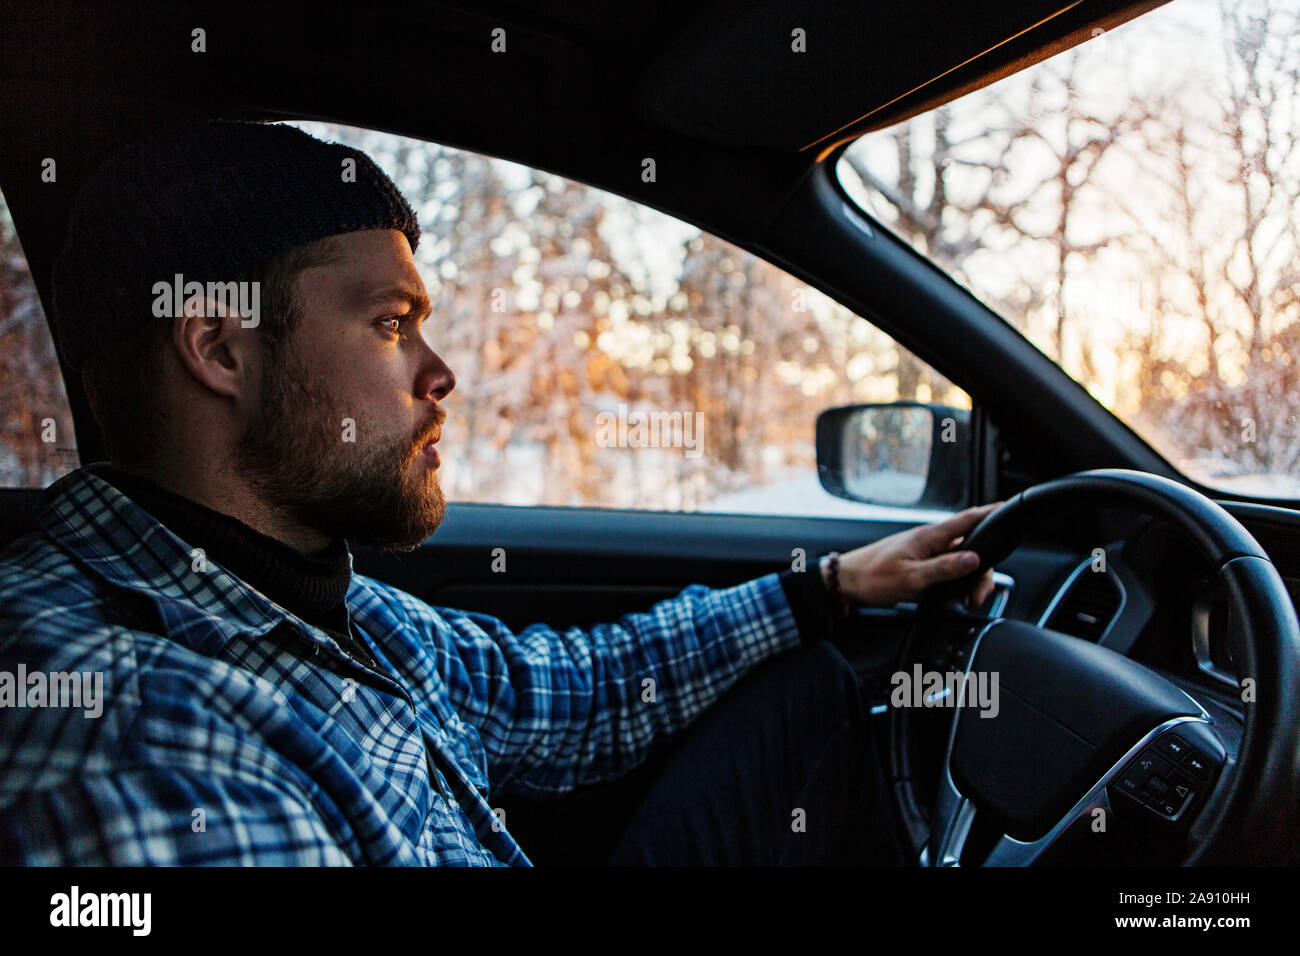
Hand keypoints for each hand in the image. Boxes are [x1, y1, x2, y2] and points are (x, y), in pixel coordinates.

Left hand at [825, 502, 1002, 607]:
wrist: (846, 582)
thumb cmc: (872, 577)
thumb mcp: (910, 577)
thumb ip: (944, 568)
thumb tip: (974, 559)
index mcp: (930, 537)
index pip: (968, 519)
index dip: (991, 513)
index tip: (1010, 509)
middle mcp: (931, 541)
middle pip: (972, 545)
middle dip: (984, 568)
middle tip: (978, 594)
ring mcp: (927, 552)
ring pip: (962, 559)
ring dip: (971, 578)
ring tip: (967, 599)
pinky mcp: (922, 564)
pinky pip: (950, 568)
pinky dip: (958, 581)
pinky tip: (956, 595)